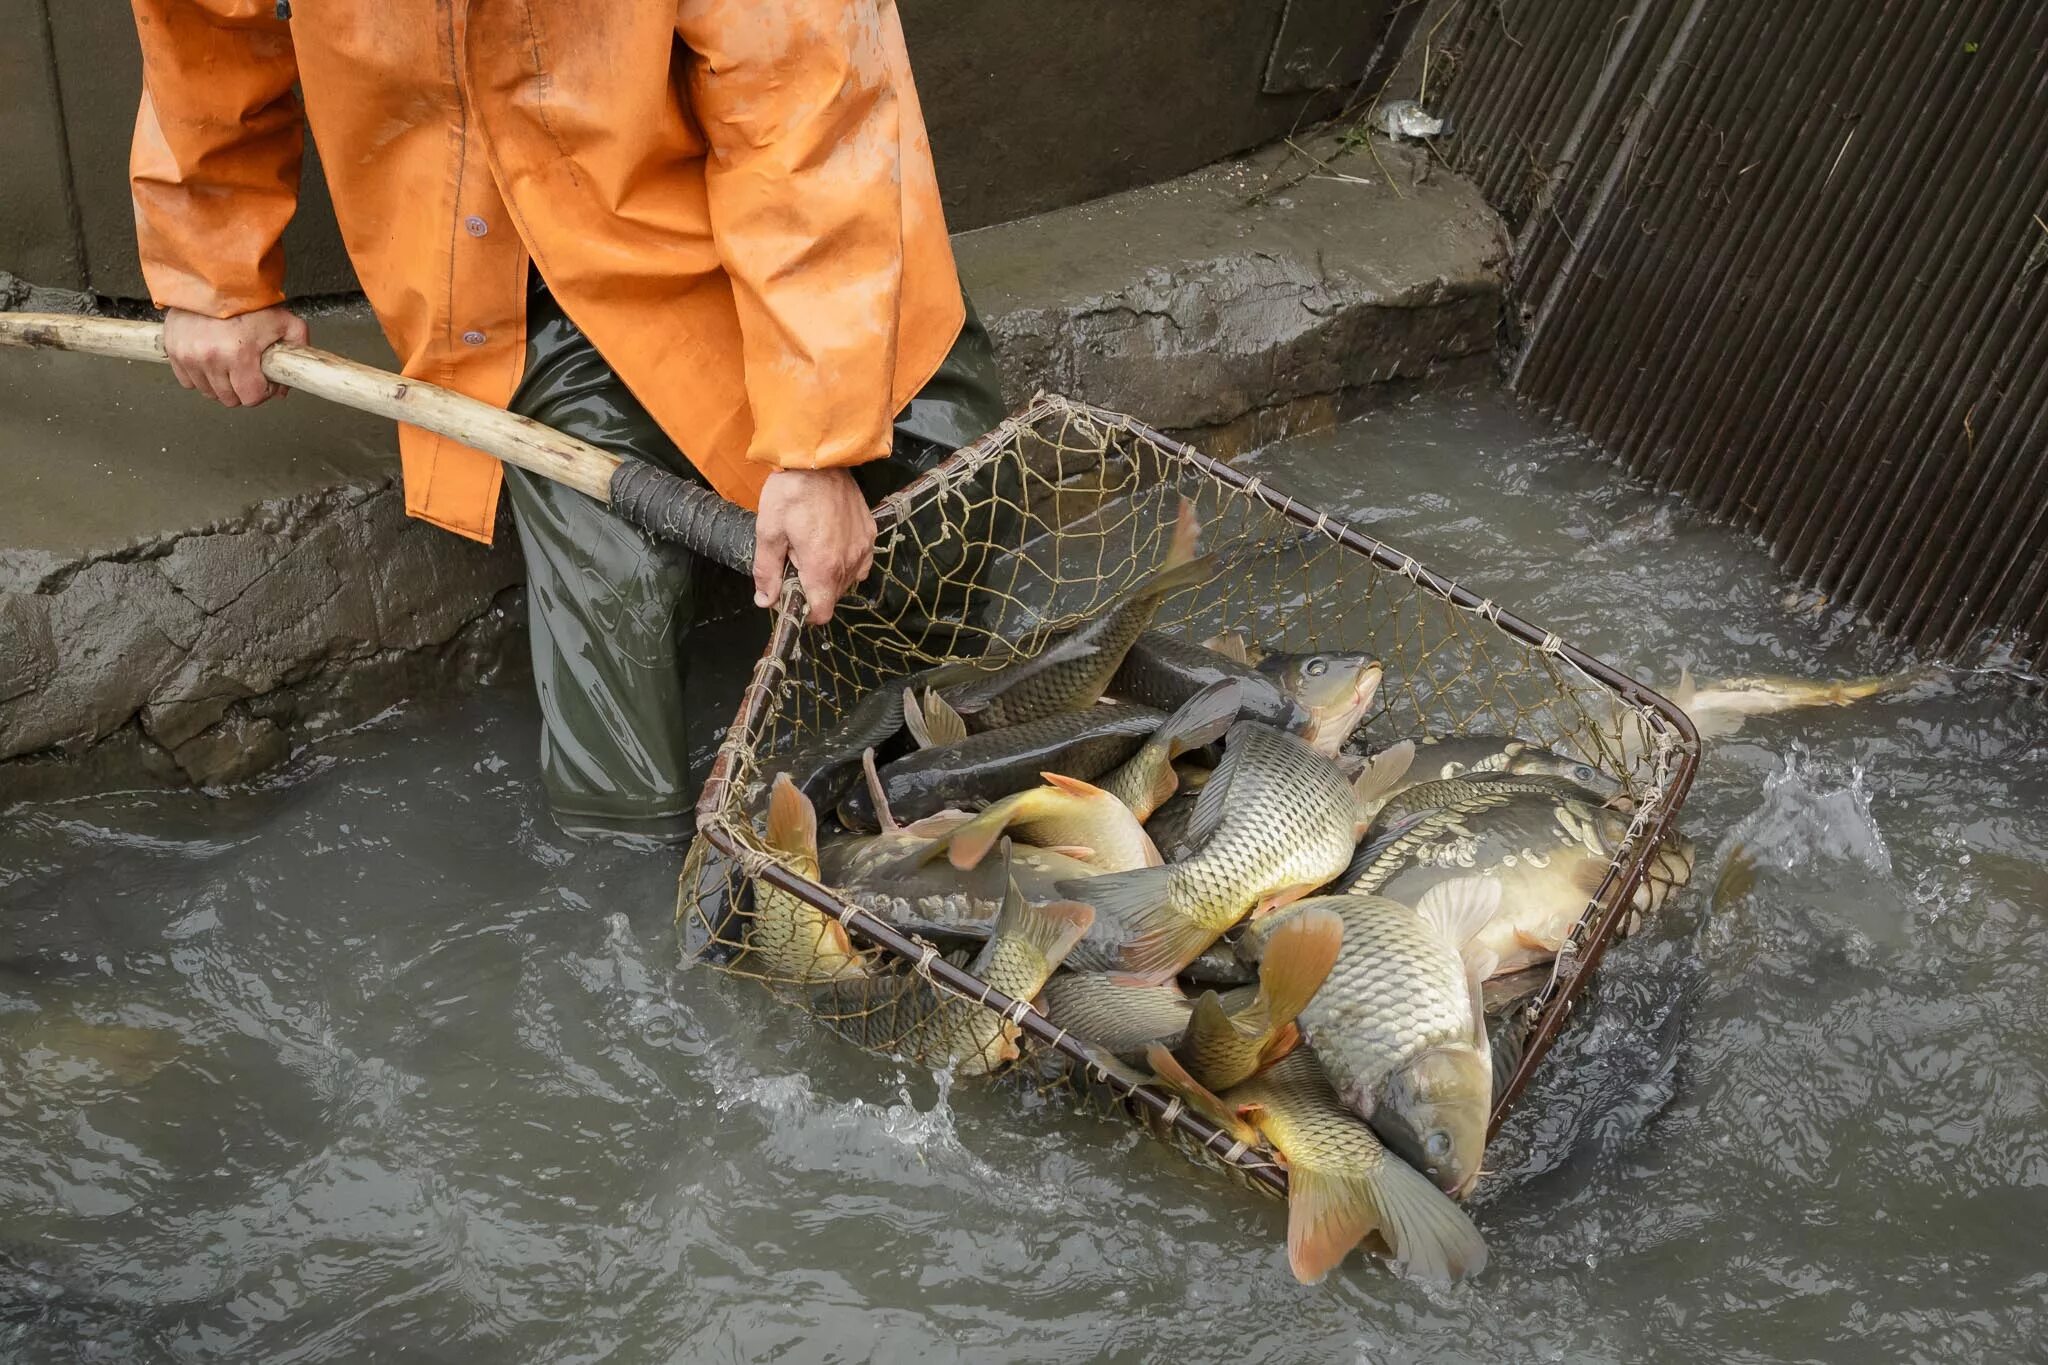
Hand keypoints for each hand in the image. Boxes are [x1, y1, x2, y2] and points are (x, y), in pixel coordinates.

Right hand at [163, 305, 307, 407]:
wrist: (213, 277)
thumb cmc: (248, 299)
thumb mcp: (285, 321)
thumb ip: (297, 349)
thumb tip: (286, 383)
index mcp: (238, 354)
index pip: (251, 398)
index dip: (263, 392)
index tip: (264, 379)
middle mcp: (209, 358)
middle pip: (230, 399)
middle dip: (243, 388)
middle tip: (248, 371)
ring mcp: (188, 356)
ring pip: (209, 392)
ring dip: (221, 384)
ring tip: (229, 364)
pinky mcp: (173, 351)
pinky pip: (188, 381)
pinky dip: (200, 376)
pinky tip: (211, 361)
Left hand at [752, 468, 876, 624]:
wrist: (819, 455)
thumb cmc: (791, 490)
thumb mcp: (769, 531)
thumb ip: (767, 571)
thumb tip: (766, 600)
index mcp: (822, 565)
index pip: (821, 612)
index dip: (805, 612)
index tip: (792, 598)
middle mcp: (848, 561)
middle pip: (833, 597)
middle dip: (813, 589)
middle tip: (795, 562)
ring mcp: (862, 546)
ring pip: (848, 580)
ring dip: (830, 575)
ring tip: (812, 549)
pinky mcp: (869, 532)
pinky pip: (861, 561)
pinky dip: (847, 561)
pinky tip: (832, 545)